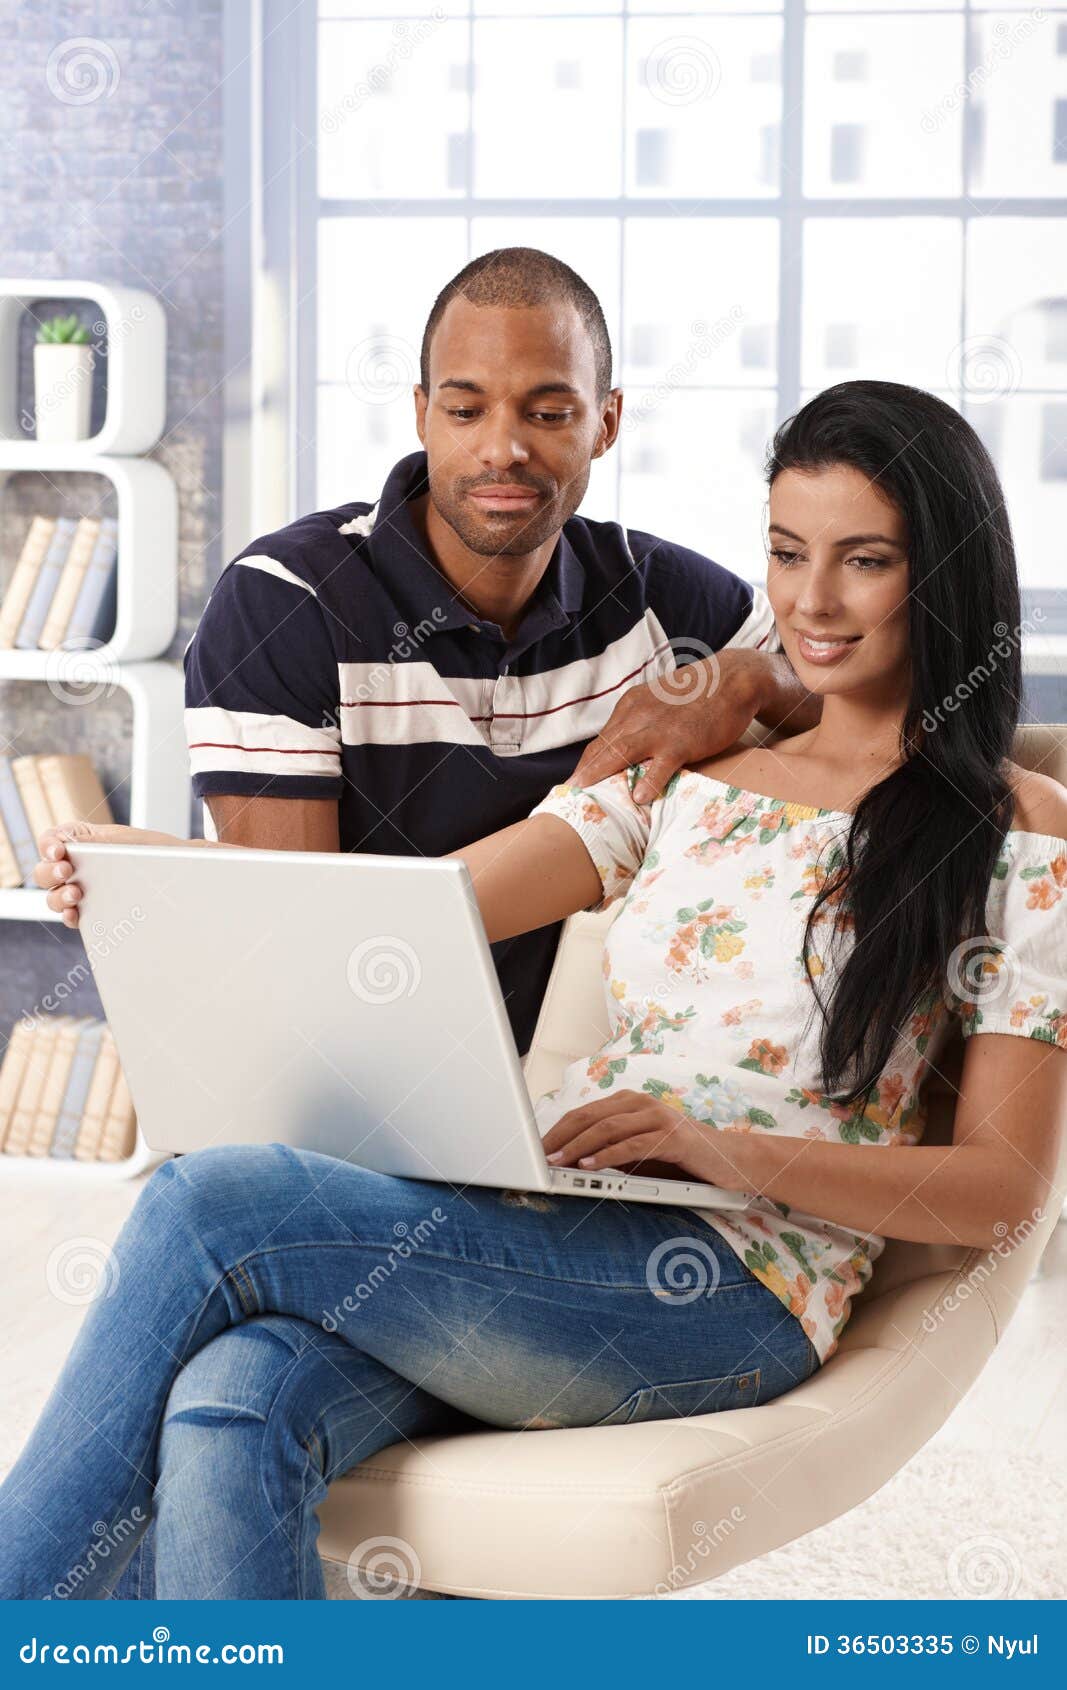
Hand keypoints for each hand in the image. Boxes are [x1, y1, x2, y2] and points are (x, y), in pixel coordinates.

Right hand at [33, 821, 186, 927]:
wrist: (181, 871)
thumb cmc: (154, 849)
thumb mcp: (126, 839)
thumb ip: (95, 841)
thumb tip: (68, 844)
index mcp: (81, 841)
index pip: (51, 840)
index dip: (47, 845)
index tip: (58, 851)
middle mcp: (75, 866)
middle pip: (45, 871)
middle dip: (50, 872)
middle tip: (66, 871)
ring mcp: (80, 889)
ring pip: (53, 895)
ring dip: (57, 896)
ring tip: (75, 895)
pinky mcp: (91, 910)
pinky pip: (71, 916)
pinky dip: (68, 917)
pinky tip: (75, 915)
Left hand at [541, 1089, 737, 1186]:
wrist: (729, 1160)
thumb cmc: (680, 1157)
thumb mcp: (638, 1152)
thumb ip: (609, 1150)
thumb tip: (569, 1161)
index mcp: (630, 1102)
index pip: (584, 1113)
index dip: (557, 1130)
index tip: (536, 1148)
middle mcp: (641, 1103)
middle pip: (590, 1116)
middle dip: (560, 1137)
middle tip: (538, 1156)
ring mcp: (658, 1117)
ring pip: (607, 1128)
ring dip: (577, 1147)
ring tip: (557, 1162)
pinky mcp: (672, 1137)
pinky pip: (632, 1145)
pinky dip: (606, 1156)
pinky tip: (588, 1166)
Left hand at [570, 647, 771, 802]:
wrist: (732, 680)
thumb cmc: (697, 697)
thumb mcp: (659, 704)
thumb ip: (640, 724)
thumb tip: (624, 753)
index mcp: (631, 706)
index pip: (601, 739)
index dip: (585, 764)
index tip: (573, 784)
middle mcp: (638, 715)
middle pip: (603, 748)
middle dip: (583, 773)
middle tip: (567, 795)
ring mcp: (659, 728)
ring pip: (621, 753)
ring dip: (601, 774)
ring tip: (586, 795)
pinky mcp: (682, 740)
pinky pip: (661, 763)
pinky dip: (650, 780)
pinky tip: (639, 797)